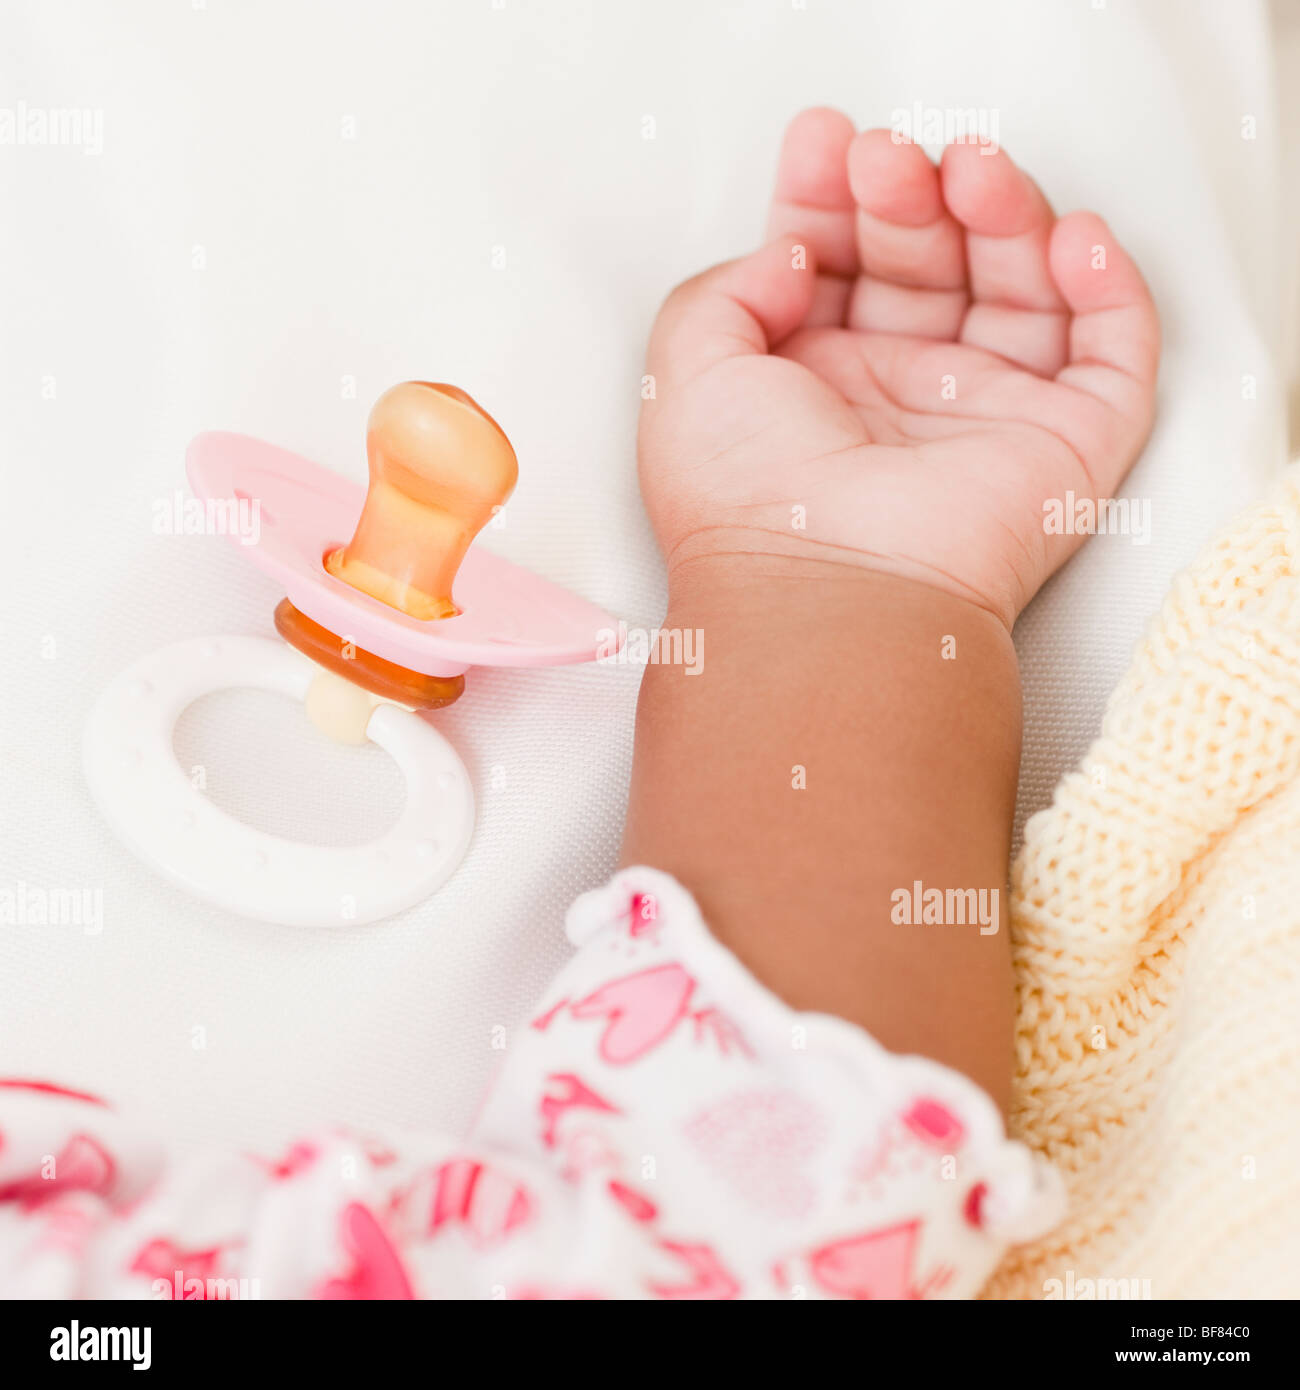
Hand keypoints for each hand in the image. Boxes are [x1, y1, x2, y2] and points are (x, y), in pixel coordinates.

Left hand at [638, 108, 1159, 627]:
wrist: (822, 594)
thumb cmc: (744, 501)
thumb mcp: (684, 371)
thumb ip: (724, 288)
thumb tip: (791, 253)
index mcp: (814, 383)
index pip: (839, 265)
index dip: (832, 198)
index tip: (821, 142)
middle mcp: (898, 396)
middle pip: (927, 263)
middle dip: (908, 195)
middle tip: (887, 157)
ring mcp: (984, 419)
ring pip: (1020, 289)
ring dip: (1004, 214)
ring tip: (970, 170)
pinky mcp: (1066, 446)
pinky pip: (1112, 353)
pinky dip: (1108, 288)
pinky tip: (1070, 240)